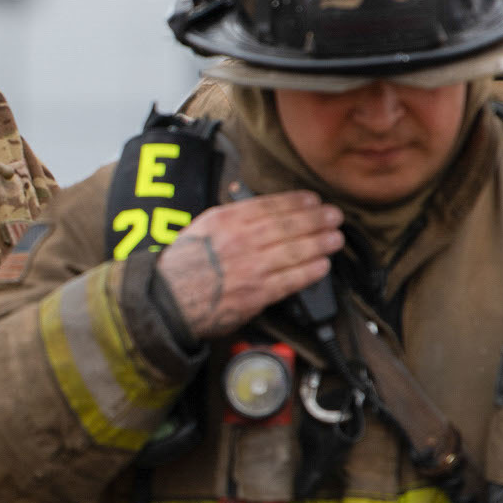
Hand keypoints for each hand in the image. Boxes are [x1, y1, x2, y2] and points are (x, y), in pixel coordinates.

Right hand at [154, 192, 344, 340]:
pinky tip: (323, 265)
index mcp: (225, 221)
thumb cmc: (181, 268)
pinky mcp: (256, 293)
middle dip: (316, 219)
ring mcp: (250, 268)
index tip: (312, 200)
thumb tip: (256, 206)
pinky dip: (310, 272)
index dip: (297, 202)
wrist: (167, 303)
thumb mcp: (201, 229)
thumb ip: (230, 217)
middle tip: (334, 216)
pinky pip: (290, 280)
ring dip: (320, 243)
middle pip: (289, 226)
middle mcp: (240, 241)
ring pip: (295, 251)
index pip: (270, 206)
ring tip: (335, 238)